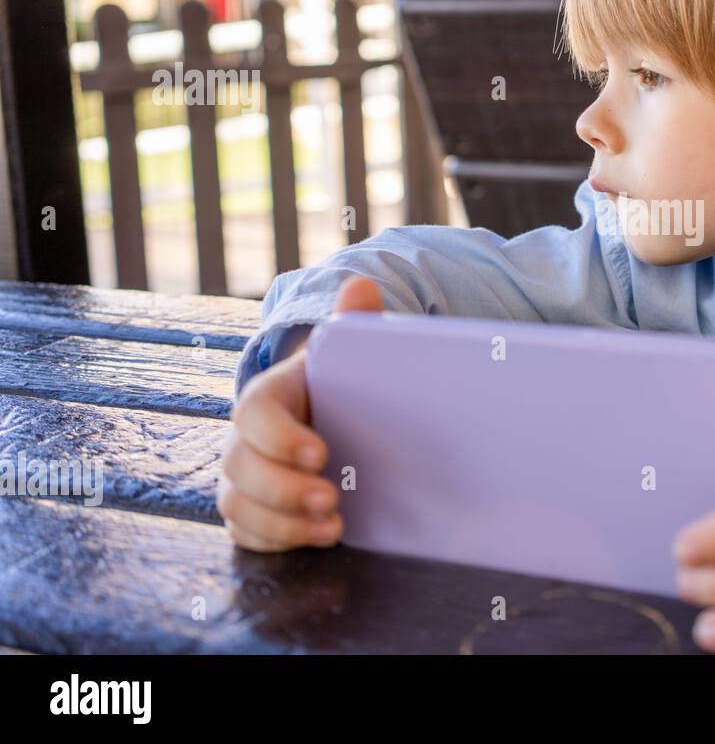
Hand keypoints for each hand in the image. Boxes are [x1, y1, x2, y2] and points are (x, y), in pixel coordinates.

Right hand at [218, 276, 384, 551]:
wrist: (322, 414)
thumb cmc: (333, 384)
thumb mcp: (343, 354)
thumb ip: (351, 322)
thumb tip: (362, 286)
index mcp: (268, 395)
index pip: (255, 413)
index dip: (280, 437)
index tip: (321, 453)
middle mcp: (243, 439)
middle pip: (242, 468)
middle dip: (284, 490)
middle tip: (333, 500)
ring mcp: (242, 476)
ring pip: (239, 506)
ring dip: (283, 523)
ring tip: (332, 528)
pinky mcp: (250, 509)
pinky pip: (245, 533)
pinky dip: (275, 541)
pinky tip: (313, 539)